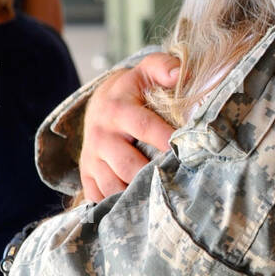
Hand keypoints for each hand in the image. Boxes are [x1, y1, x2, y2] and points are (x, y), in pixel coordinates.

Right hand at [80, 53, 179, 201]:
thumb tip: (179, 74)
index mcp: (118, 109)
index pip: (144, 127)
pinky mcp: (87, 174)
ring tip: (161, 199)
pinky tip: (138, 207)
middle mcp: (101, 134)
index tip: (186, 151)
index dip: (165, 140)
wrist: (101, 102)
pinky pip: (98, 197)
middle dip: (151, 176)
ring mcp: (92, 157)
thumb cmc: (135, 89)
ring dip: (136, 194)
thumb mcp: (147, 70)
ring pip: (112, 184)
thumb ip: (164, 67)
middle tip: (177, 184)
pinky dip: (116, 205)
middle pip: (127, 164)